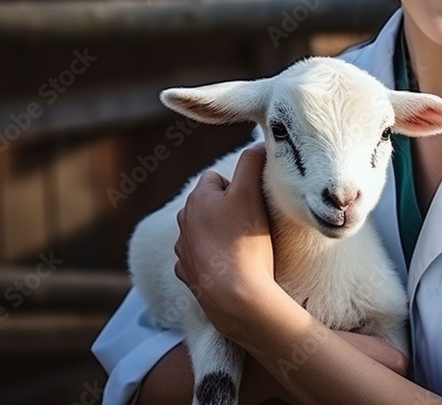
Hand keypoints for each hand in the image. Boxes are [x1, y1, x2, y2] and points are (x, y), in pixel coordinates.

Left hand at [173, 143, 279, 338]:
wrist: (238, 298)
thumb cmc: (246, 242)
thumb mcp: (252, 192)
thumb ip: (253, 161)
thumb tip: (258, 143)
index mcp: (196, 200)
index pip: (216, 178)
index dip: (238, 186)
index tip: (254, 200)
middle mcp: (184, 223)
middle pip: (208, 205)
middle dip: (227, 209)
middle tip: (252, 222)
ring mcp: (183, 252)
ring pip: (203, 232)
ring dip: (219, 234)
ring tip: (244, 246)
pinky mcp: (189, 277)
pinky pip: (200, 260)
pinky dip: (213, 260)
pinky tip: (231, 267)